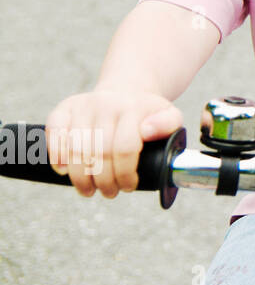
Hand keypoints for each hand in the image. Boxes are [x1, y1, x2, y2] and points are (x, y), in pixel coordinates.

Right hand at [44, 90, 183, 198]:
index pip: (125, 149)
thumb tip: (147, 131)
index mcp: (134, 108)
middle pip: (99, 153)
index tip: (128, 187)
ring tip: (88, 190)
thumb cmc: (148, 114)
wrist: (127, 91)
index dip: (125, 174)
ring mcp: (84, 105)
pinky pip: (54, 132)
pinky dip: (56, 154)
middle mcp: (106, 103)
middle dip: (104, 181)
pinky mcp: (65, 107)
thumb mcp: (170, 116)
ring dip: (80, 177)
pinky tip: (63, 170)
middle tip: (109, 193)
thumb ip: (169, 124)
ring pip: (75, 148)